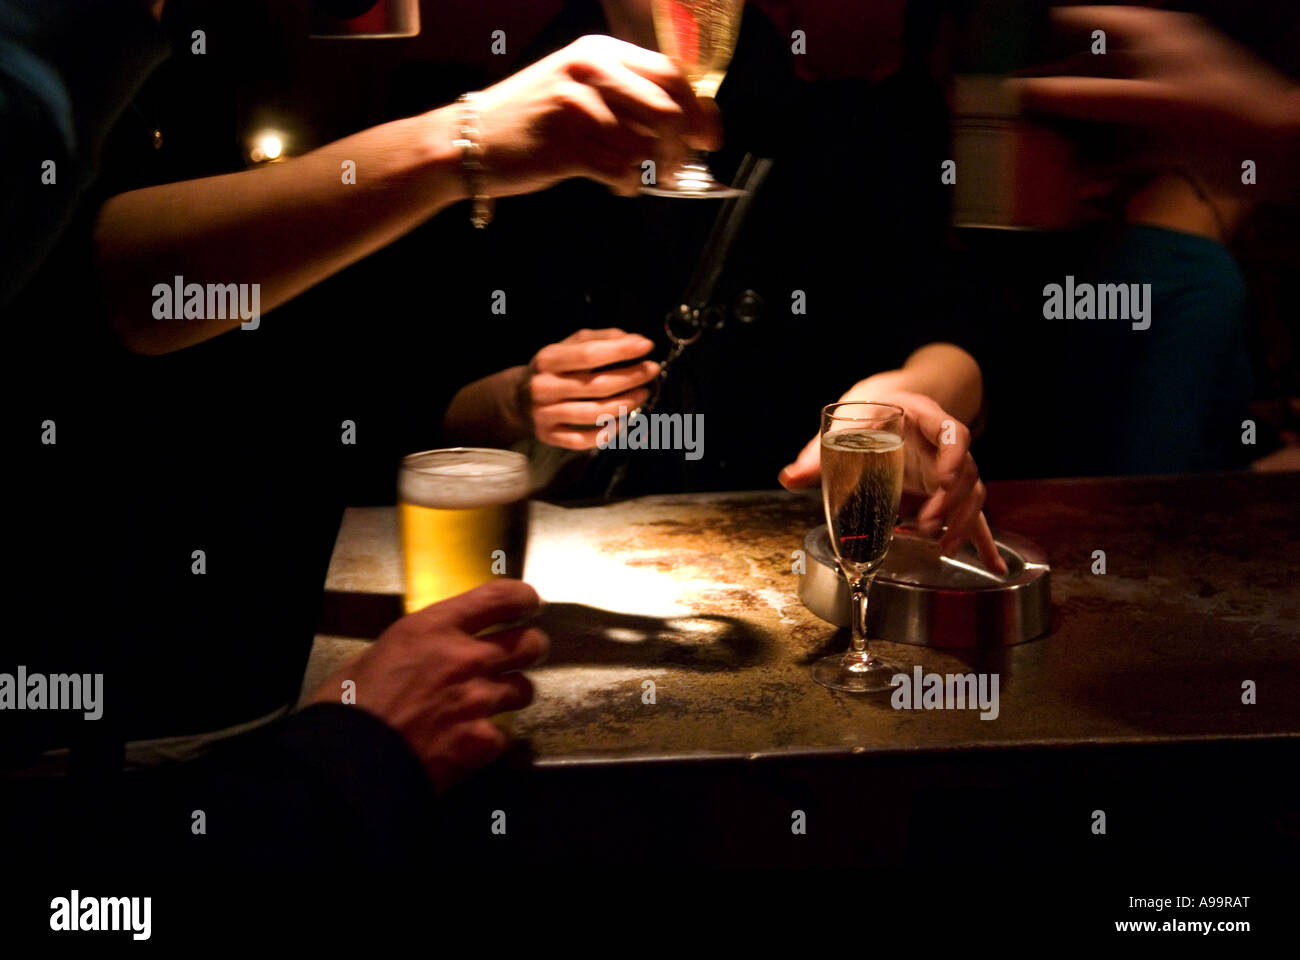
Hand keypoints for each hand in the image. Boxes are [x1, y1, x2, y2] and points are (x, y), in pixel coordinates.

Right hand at [305, 580, 548, 792]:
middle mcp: (464, 658)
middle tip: (520, 654)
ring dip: (513, 694)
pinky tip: (475, 742)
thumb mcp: (370, 656)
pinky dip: (493, 740)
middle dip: (529, 648)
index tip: (529, 603)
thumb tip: (414, 655)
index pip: (499, 597)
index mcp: (432, 628)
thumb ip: (407, 649)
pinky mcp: (480, 741)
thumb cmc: (347, 708)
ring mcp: (477, 700)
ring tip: (495, 702)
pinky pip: (506, 736)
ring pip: (525, 689)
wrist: (349, 763)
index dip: (523, 598)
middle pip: (529, 642)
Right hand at [474, 34, 722, 197]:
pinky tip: (614, 185)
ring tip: (630, 176)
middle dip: (682, 145)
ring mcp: (578, 107)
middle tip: (676, 168)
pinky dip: (625, 185)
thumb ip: (630, 97)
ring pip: (643, 144)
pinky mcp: (566, 145)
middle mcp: (592, 70)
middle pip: (667, 108)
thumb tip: (691, 123)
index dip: (700, 110)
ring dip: (646, 170)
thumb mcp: (581, 88)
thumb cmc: (531, 120)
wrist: (470, 141)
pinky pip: (619, 171)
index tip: (709, 138)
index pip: (672, 73)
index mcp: (601, 51)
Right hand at [522, 328, 660, 448]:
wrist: (519, 397)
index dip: (620, 350)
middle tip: (650, 371)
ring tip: (643, 394)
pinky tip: (625, 421)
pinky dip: (608, 432)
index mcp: (548, 359)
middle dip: (630, 378)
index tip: (646, 346)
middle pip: (595, 385)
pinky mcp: (548, 435)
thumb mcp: (569, 346)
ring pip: (593, 413)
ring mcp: (544, 413)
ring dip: (625, 404)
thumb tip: (633, 340)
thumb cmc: (554, 369)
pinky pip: (583, 440)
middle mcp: (543, 387)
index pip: (588, 354)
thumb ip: (600, 339)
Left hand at [779, 391, 1006, 573]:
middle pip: (965, 469)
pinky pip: (971, 514)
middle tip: (927, 523)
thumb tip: (789, 478)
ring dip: (960, 521)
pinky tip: (994, 565)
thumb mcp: (846, 420)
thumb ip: (819, 453)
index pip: (952, 432)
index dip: (952, 454)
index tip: (941, 478)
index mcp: (924, 417)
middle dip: (950, 500)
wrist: (887, 398)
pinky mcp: (947, 490)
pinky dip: (982, 539)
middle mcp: (944, 443)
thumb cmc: (869, 406)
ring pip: (971, 493)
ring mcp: (949, 468)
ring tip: (941, 545)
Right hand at [1014, 7, 1299, 149]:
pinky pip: (1108, 151)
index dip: (1041, 37)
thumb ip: (1083, 96)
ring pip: (1089, 116)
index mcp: (1144, 36)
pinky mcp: (1152, 137)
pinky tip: (1068, 186)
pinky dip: (1089, 168)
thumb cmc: (1221, 113)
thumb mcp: (1146, 101)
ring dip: (1062, 139)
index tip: (1003, 60)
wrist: (1272, 154)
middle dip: (1045, 99)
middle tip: (1004, 117)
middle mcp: (1141, 65)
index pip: (1079, 22)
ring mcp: (1146, 103)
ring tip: (1027, 155)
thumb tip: (1026, 90)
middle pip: (1078, 76)